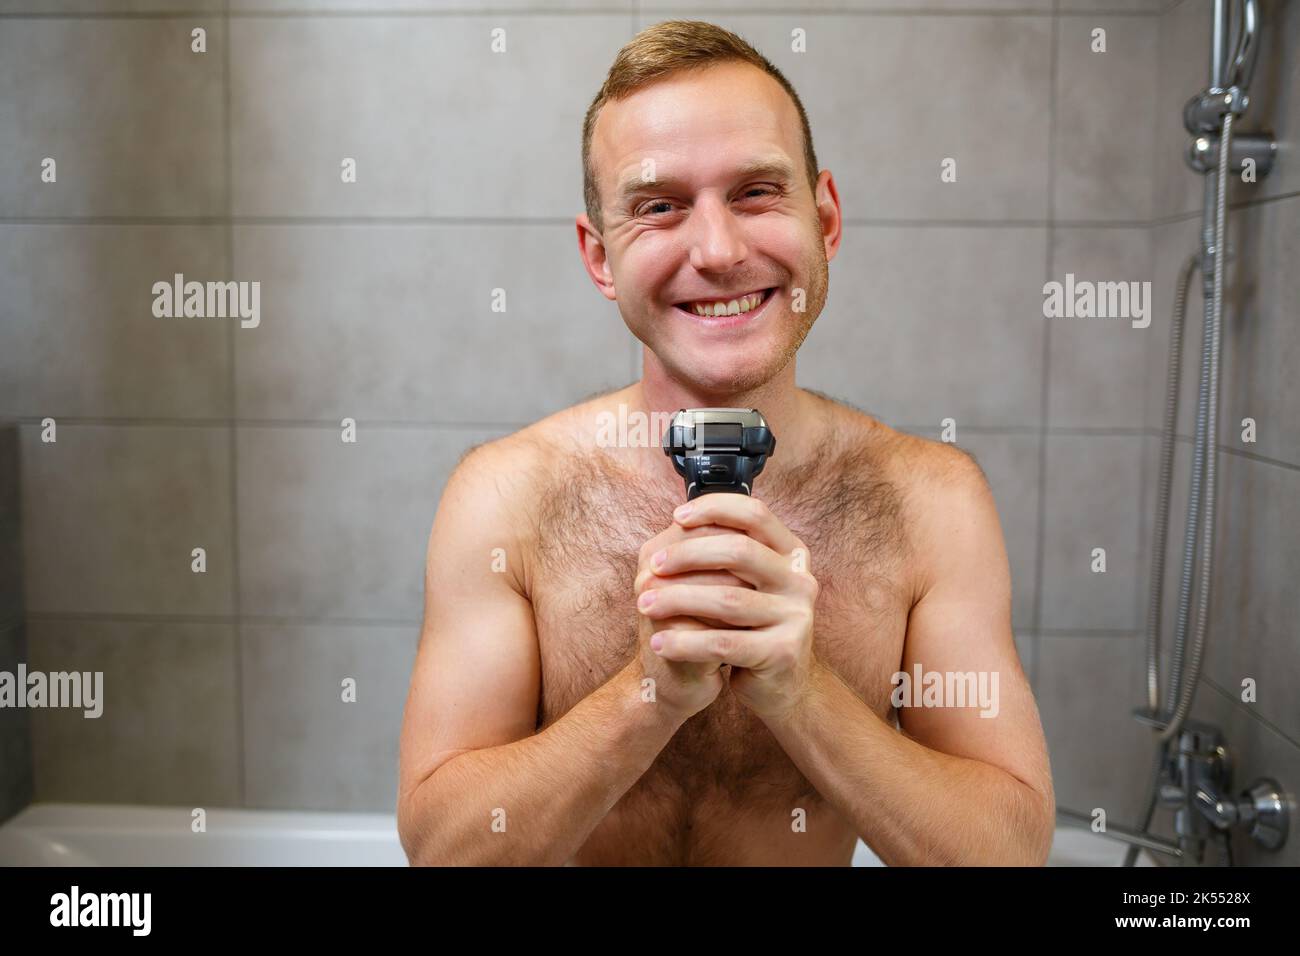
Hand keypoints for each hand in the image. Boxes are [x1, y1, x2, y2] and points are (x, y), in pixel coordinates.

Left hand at [635, 493, 820, 721]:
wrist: (776, 685)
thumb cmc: (748, 626)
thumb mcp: (743, 583)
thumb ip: (721, 551)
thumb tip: (678, 520)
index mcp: (791, 554)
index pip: (755, 515)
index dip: (715, 509)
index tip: (677, 517)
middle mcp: (800, 580)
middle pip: (740, 551)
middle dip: (688, 555)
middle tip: (652, 566)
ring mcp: (796, 617)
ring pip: (728, 599)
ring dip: (678, 599)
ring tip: (645, 605)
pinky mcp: (783, 652)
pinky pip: (724, 643)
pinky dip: (686, 643)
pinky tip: (660, 643)